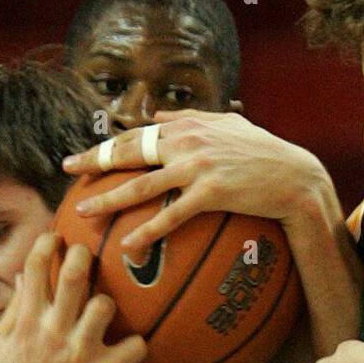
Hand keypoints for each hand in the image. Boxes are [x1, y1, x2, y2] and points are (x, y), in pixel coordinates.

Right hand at [0, 233, 146, 362]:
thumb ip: (13, 312)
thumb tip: (25, 278)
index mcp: (26, 322)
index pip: (34, 267)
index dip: (47, 243)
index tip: (57, 237)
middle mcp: (53, 332)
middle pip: (73, 274)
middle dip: (83, 254)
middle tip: (89, 255)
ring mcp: (79, 352)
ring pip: (106, 305)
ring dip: (108, 304)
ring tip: (104, 313)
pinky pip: (135, 345)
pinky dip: (137, 344)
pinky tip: (130, 347)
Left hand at [63, 111, 324, 256]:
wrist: (295, 177)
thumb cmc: (264, 153)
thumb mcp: (228, 125)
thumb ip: (193, 118)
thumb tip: (159, 115)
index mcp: (187, 124)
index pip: (135, 133)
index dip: (104, 145)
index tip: (79, 158)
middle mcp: (186, 141)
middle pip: (129, 151)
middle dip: (94, 162)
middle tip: (68, 174)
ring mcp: (196, 166)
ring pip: (141, 185)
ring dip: (108, 199)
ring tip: (85, 212)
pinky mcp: (210, 192)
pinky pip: (171, 216)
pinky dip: (147, 231)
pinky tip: (129, 247)